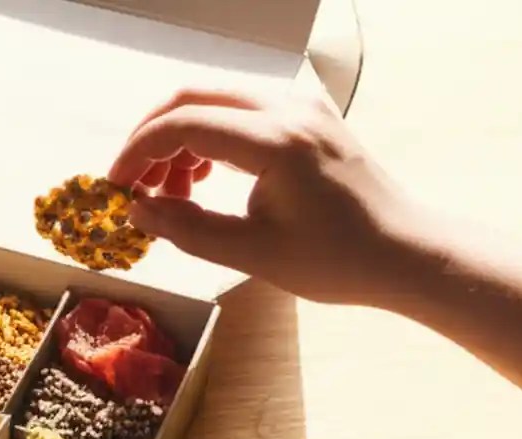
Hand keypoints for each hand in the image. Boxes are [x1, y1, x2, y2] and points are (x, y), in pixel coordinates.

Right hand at [109, 88, 434, 305]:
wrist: (405, 253)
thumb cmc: (335, 261)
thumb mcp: (252, 254)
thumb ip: (187, 229)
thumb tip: (136, 212)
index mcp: (275, 141)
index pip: (184, 124)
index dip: (138, 152)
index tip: (117, 186)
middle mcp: (287, 109)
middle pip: (193, 96)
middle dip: (151, 136)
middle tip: (133, 181)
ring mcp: (300, 106)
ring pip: (215, 99)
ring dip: (180, 137)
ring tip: (172, 191)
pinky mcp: (306, 116)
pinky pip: (240, 109)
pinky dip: (209, 136)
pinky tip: (203, 177)